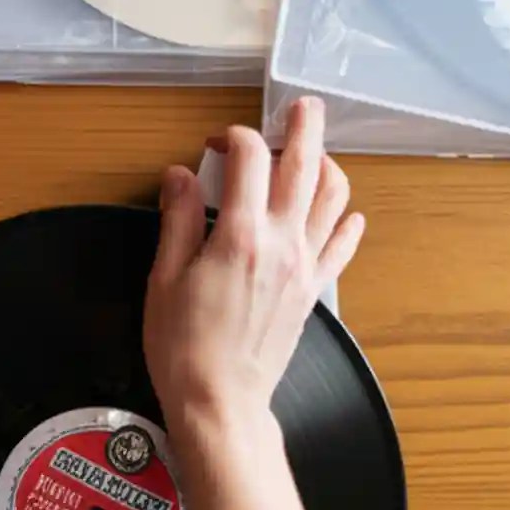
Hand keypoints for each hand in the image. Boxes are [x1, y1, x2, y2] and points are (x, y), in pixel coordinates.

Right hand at [144, 98, 363, 439]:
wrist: (219, 402)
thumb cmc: (182, 348)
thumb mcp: (164, 279)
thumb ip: (177, 220)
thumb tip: (181, 175)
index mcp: (239, 236)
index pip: (249, 159)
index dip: (234, 137)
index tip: (215, 144)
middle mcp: (282, 244)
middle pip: (305, 166)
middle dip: (304, 127)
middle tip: (300, 107)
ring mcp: (304, 267)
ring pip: (334, 197)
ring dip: (326, 166)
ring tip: (312, 155)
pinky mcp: (313, 291)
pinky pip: (341, 245)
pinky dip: (346, 220)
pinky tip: (342, 212)